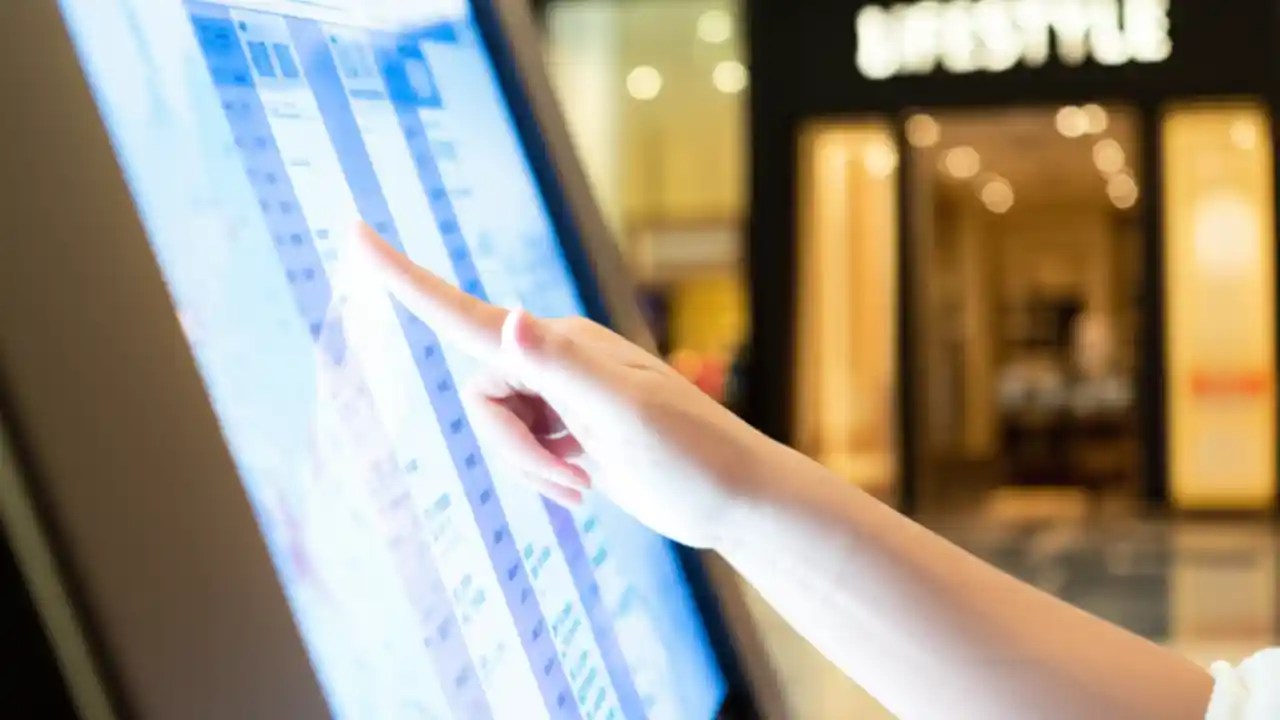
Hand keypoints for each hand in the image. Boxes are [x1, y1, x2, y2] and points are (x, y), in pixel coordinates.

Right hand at [350, 223, 773, 547]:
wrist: (732, 498)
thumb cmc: (690, 454)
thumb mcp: (624, 414)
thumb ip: (561, 367)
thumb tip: (507, 320)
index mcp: (560, 343)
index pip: (467, 314)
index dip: (405, 280)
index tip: (354, 235)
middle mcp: (556, 359)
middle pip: (482, 399)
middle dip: (513, 452)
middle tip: (573, 481)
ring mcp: (564, 394)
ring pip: (500, 429)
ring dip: (532, 469)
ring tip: (588, 485)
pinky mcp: (574, 428)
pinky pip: (524, 449)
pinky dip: (544, 475)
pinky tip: (588, 482)